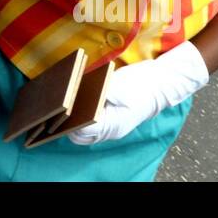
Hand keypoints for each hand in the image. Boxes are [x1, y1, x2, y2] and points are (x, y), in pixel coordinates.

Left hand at [68, 41, 208, 144]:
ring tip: (62, 102)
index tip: (58, 106)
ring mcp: (111, 126)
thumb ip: (96, 94)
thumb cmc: (141, 83)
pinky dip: (80, 113)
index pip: (81, 131)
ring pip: (83, 130)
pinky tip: (73, 99)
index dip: (67, 120)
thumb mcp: (117, 85)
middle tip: (56, 104)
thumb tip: (73, 97)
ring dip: (72, 119)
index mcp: (113, 126)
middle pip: (79, 134)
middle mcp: (111, 130)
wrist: (161, 82)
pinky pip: (90, 122)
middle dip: (66, 122)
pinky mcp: (110, 118)